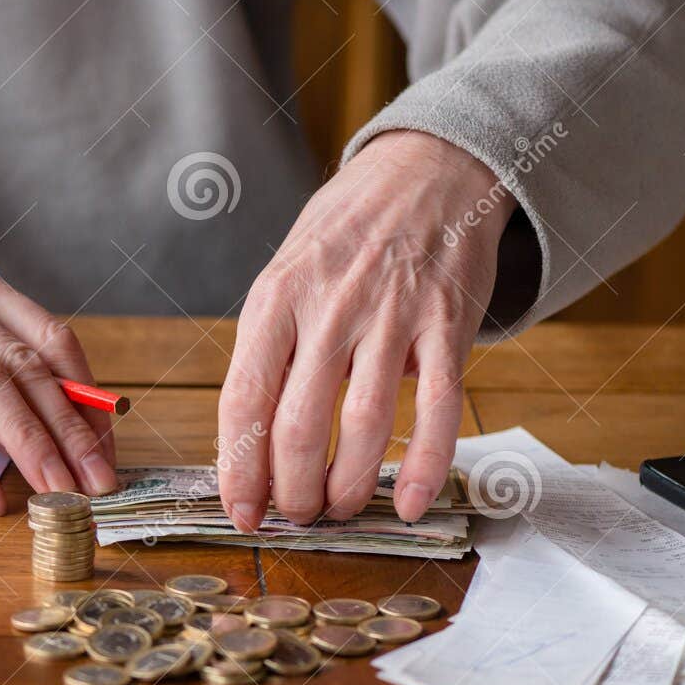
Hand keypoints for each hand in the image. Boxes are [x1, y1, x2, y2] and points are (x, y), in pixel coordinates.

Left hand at [217, 131, 515, 530]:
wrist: (428, 169)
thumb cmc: (346, 231)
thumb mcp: (286, 273)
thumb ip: (271, 346)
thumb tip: (254, 437)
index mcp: (275, 298)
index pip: (243, 400)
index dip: (239, 468)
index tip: (241, 510)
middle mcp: (328, 308)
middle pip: (297, 425)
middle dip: (292, 490)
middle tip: (296, 515)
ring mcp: (391, 316)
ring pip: (363, 426)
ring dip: (348, 486)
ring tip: (338, 509)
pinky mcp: (446, 325)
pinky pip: (439, 408)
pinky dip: (425, 465)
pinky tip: (412, 503)